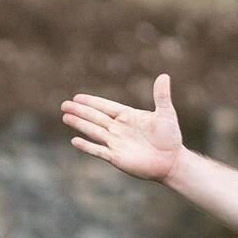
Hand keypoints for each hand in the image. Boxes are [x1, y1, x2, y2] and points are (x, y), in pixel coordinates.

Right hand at [61, 74, 183, 182]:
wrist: (172, 162)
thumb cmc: (170, 138)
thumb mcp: (166, 114)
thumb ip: (161, 96)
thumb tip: (164, 75)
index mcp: (128, 116)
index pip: (106, 107)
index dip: (92, 102)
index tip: (77, 97)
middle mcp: (119, 129)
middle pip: (95, 117)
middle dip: (80, 111)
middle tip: (64, 104)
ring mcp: (116, 143)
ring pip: (94, 131)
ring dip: (80, 124)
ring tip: (65, 117)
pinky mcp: (117, 158)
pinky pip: (98, 150)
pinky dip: (87, 146)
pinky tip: (75, 140)